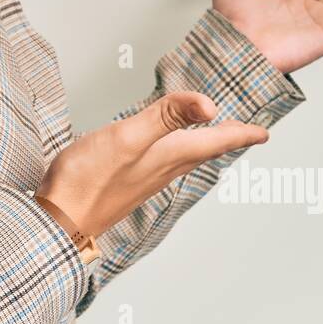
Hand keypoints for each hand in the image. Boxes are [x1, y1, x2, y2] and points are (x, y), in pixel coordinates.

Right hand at [37, 90, 266, 237]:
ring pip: (184, 160)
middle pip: (203, 152)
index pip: (214, 142)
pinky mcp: (124, 182)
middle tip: (245, 133)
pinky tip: (162, 152)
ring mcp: (143, 179)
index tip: (263, 132)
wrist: (59, 219)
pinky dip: (174, 153)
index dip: (240, 133)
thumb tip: (210, 104)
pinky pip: (161, 164)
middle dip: (225, 139)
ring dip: (202, 147)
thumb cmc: (88, 180)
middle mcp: (161, 170)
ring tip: (210, 137)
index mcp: (168, 156)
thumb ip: (166, 117)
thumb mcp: (129, 138)